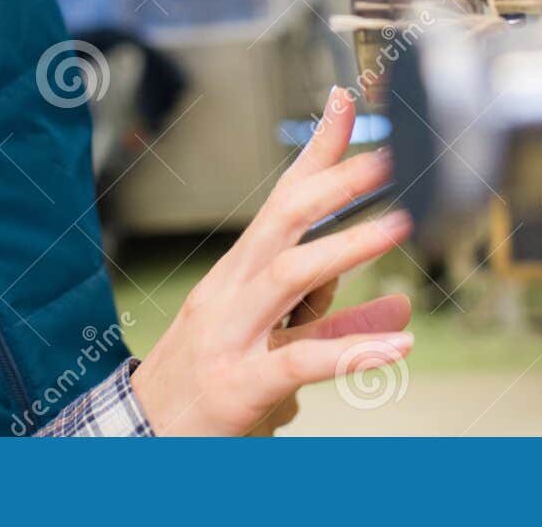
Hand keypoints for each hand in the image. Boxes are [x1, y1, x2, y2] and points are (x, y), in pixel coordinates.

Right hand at [130, 86, 413, 434]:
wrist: (137, 440)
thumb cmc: (208, 387)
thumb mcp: (274, 346)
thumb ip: (338, 324)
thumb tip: (403, 308)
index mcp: (237, 274)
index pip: (281, 199)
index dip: (316, 150)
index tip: (348, 100)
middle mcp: (230, 292)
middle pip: (281, 220)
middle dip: (332, 182)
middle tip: (385, 156)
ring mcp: (230, 337)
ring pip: (287, 277)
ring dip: (344, 247)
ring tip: (398, 226)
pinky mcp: (236, 387)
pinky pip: (297, 363)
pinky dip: (349, 352)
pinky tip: (397, 347)